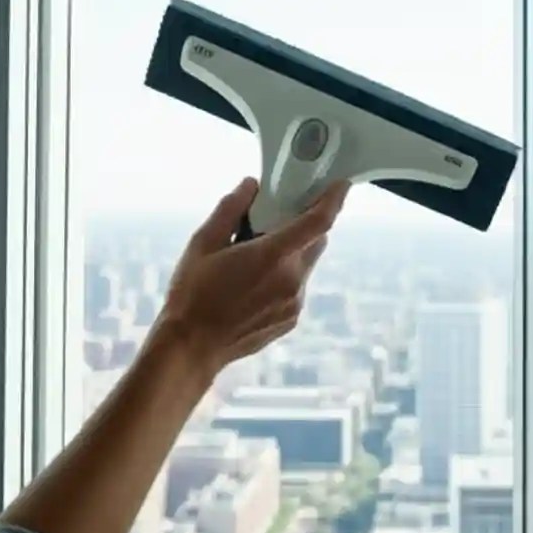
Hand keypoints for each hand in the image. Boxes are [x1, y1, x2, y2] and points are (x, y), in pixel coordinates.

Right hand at [154, 177, 349, 385]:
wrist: (192, 347)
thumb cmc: (193, 294)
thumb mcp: (203, 243)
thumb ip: (230, 209)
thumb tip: (251, 185)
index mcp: (273, 256)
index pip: (319, 221)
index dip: (334, 200)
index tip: (341, 185)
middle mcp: (292, 279)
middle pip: (316, 241)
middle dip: (304, 226)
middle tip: (275, 222)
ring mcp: (294, 303)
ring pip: (306, 266)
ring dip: (292, 255)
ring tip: (255, 261)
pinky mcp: (291, 320)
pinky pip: (297, 288)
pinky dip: (284, 279)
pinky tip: (253, 286)